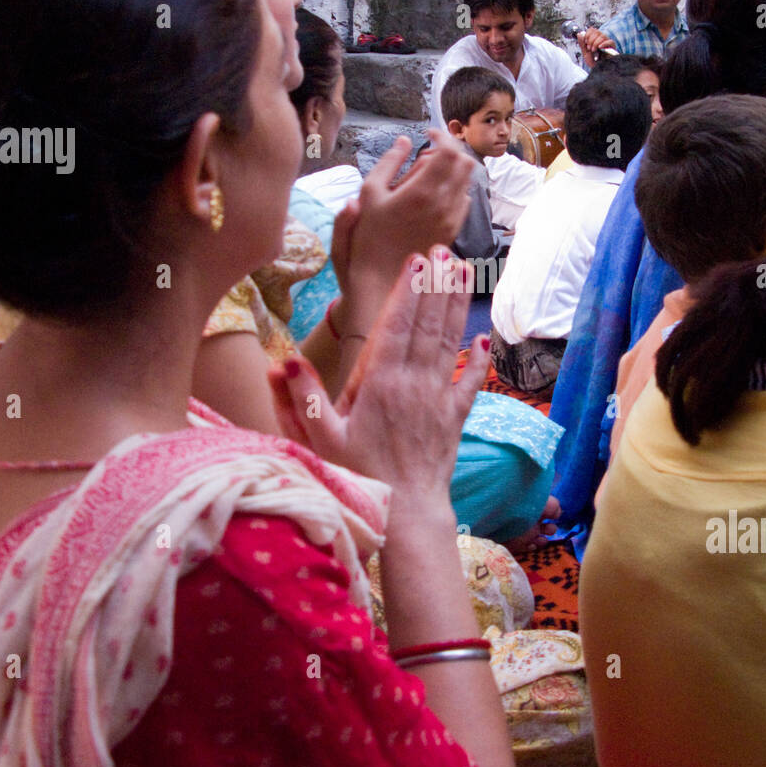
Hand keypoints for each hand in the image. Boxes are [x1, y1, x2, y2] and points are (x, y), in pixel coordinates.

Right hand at [270, 247, 488, 496]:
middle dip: (436, 286)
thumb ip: (302, 398)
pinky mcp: (454, 418)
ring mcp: (438, 399)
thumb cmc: (357, 477)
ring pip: (449, 343)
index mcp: (381, 384)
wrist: (406, 516)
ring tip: (463, 273)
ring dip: (456, 306)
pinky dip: (477, 360)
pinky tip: (482, 340)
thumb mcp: (320, 439)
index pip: (397, 327)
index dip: (408, 292)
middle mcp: (414, 384)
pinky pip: (469, 383)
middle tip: (444, 250)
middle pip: (427, 325)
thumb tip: (283, 361)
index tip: (418, 261)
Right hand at [330, 133, 472, 335]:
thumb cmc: (369, 237)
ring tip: (429, 172)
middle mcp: (444, 204)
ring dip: (453, 169)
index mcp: (422, 191)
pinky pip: (464, 200)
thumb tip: (403, 141)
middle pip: (465, 162)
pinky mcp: (454, 231)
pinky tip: (434, 193)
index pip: (448, 150)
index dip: (441, 135)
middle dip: (450, 149)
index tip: (427, 133)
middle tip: (429, 150)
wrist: (384, 280)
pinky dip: (455, 188)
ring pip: (468, 181)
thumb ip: (388, 163)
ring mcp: (452, 219)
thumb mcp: (368, 195)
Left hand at [577, 27, 616, 67]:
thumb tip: (579, 34)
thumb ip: (582, 44)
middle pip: (597, 32)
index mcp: (596, 40)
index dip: (588, 34)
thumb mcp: (586, 54)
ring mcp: (608, 44)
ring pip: (602, 36)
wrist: (600, 73)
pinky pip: (610, 41)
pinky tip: (600, 47)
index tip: (585, 42)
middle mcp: (602, 40)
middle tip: (589, 48)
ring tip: (593, 50)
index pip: (592, 30)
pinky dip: (604, 43)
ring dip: (595, 42)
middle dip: (591, 39)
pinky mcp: (613, 48)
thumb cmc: (594, 64)